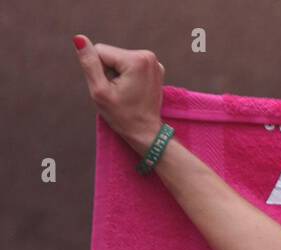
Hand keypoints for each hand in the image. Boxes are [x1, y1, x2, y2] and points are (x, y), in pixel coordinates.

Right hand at [72, 34, 165, 155]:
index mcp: (137, 59)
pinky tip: (133, 90)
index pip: (100, 51)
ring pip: (118, 59)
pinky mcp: (154, 69)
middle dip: (108, 72)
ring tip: (126, 92)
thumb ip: (89, 63)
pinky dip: (127, 76)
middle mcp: (149, 56)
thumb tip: (79, 38)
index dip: (98, 70)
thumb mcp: (99, 90)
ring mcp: (154, 63)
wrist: (146, 133)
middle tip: (118, 92)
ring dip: (117, 74)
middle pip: (110, 54)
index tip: (111, 88)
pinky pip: (129, 65)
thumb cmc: (123, 116)